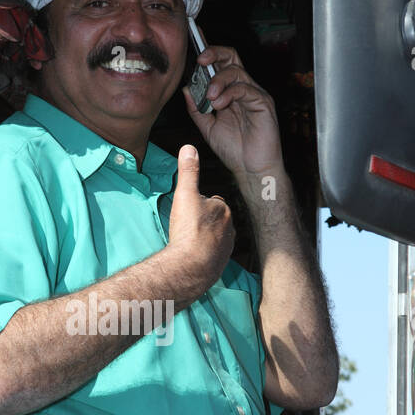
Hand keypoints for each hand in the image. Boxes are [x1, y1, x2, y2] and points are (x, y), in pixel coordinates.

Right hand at [165, 144, 234, 299]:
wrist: (191, 267)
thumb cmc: (189, 230)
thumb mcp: (184, 194)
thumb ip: (188, 171)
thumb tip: (189, 148)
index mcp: (223, 209)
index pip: (214, 201)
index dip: (201, 203)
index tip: (190, 208)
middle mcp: (230, 228)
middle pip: (216, 220)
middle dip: (204, 221)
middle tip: (187, 225)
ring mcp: (226, 248)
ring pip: (215, 238)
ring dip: (204, 238)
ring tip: (188, 241)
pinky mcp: (220, 265)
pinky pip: (213, 255)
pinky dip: (205, 254)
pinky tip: (193, 255)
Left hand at [183, 41, 283, 191]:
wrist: (252, 170)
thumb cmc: (235, 150)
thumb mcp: (207, 127)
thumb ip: (196, 108)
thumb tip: (185, 89)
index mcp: (229, 91)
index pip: (219, 63)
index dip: (208, 49)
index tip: (194, 39)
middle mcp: (243, 88)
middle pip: (231, 57)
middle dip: (214, 53)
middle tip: (200, 60)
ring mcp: (254, 94)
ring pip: (237, 71)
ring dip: (219, 80)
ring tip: (210, 97)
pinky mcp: (263, 102)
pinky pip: (246, 88)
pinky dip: (230, 92)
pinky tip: (220, 103)